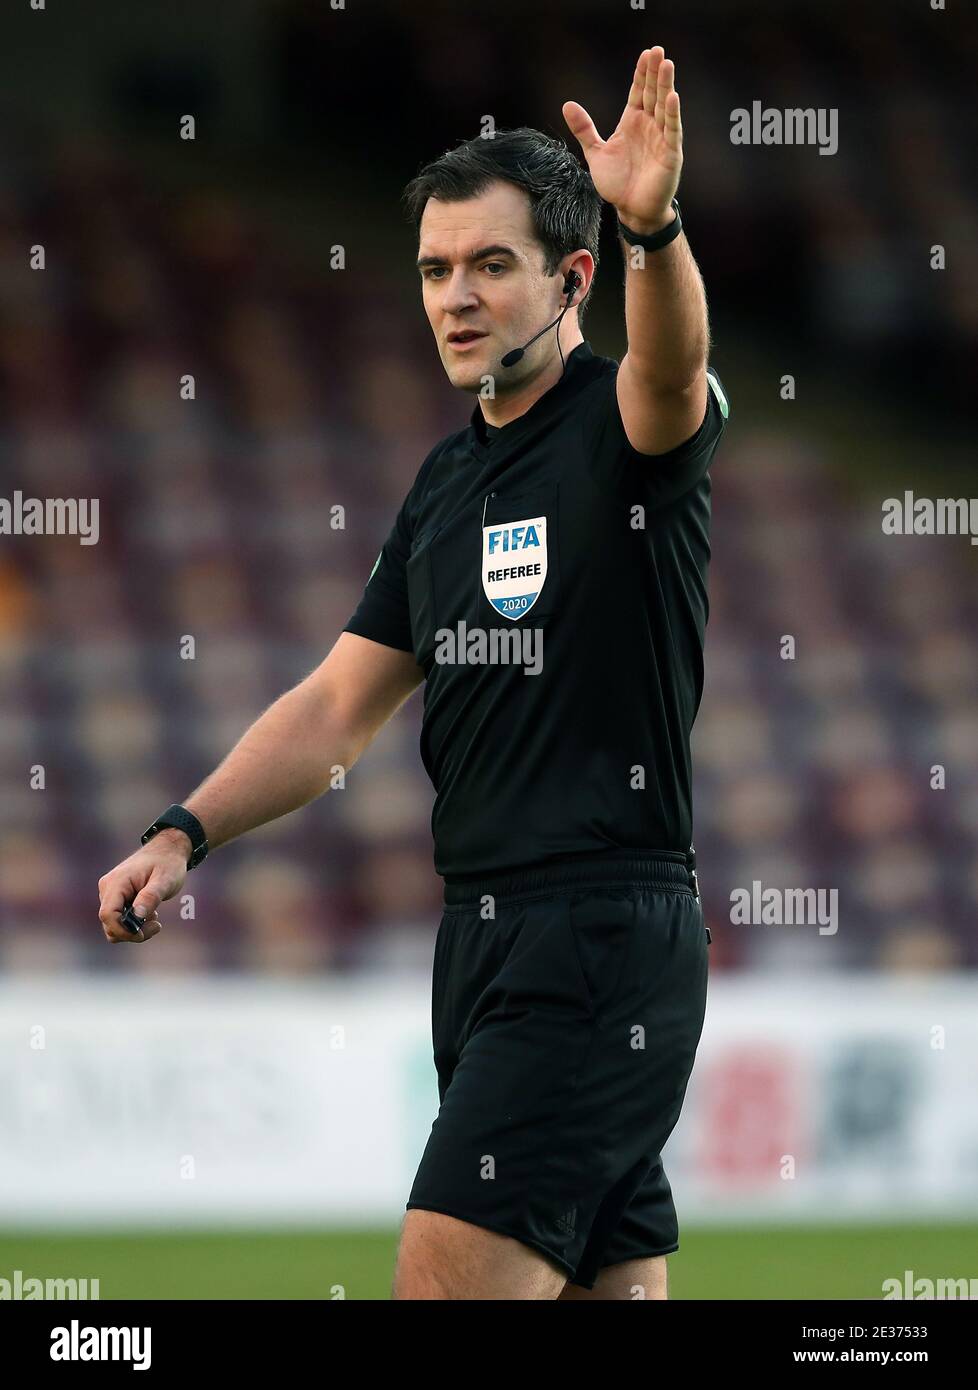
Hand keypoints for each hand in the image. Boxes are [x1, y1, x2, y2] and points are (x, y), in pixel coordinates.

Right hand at [97, 835, 187, 943]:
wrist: (168, 851)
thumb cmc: (168, 863)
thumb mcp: (165, 880)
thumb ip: (150, 897)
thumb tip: (137, 916)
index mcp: (116, 882)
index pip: (108, 915)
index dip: (123, 930)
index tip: (143, 934)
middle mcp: (108, 888)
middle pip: (109, 923)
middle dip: (132, 931)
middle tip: (156, 925)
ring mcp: (110, 893)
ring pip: (113, 924)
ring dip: (133, 928)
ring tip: (154, 917)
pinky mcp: (116, 897)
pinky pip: (119, 919)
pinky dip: (133, 923)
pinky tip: (150, 913)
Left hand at [562, 46, 682, 233]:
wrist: (631, 210)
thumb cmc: (617, 183)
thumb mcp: (596, 153)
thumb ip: (584, 129)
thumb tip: (567, 104)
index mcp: (633, 123)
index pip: (638, 92)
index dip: (641, 73)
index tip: (645, 53)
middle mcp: (649, 126)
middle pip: (652, 93)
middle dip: (655, 72)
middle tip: (658, 50)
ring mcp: (661, 138)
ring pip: (664, 107)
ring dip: (665, 86)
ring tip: (667, 64)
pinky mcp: (670, 153)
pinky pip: (672, 130)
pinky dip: (672, 114)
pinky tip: (672, 97)